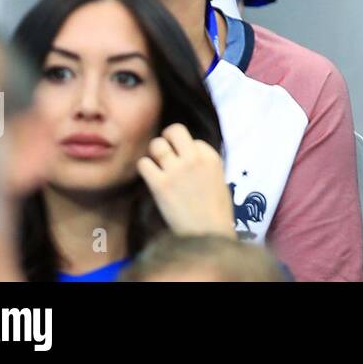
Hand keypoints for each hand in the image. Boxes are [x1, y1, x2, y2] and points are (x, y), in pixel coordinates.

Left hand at [137, 123, 235, 238]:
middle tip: (165, 150)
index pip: (193, 140)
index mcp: (211, 157)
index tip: (186, 162)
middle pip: (175, 130)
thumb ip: (204, 164)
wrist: (207, 234)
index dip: (187, 149)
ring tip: (156, 165)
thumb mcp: (218, 179)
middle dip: (167, 137)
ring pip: (156, 144)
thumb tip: (187, 156)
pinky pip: (143, 163)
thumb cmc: (215, 212)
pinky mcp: (160, 184)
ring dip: (154, 153)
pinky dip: (144, 168)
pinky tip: (150, 178)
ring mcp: (176, 170)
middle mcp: (194, 158)